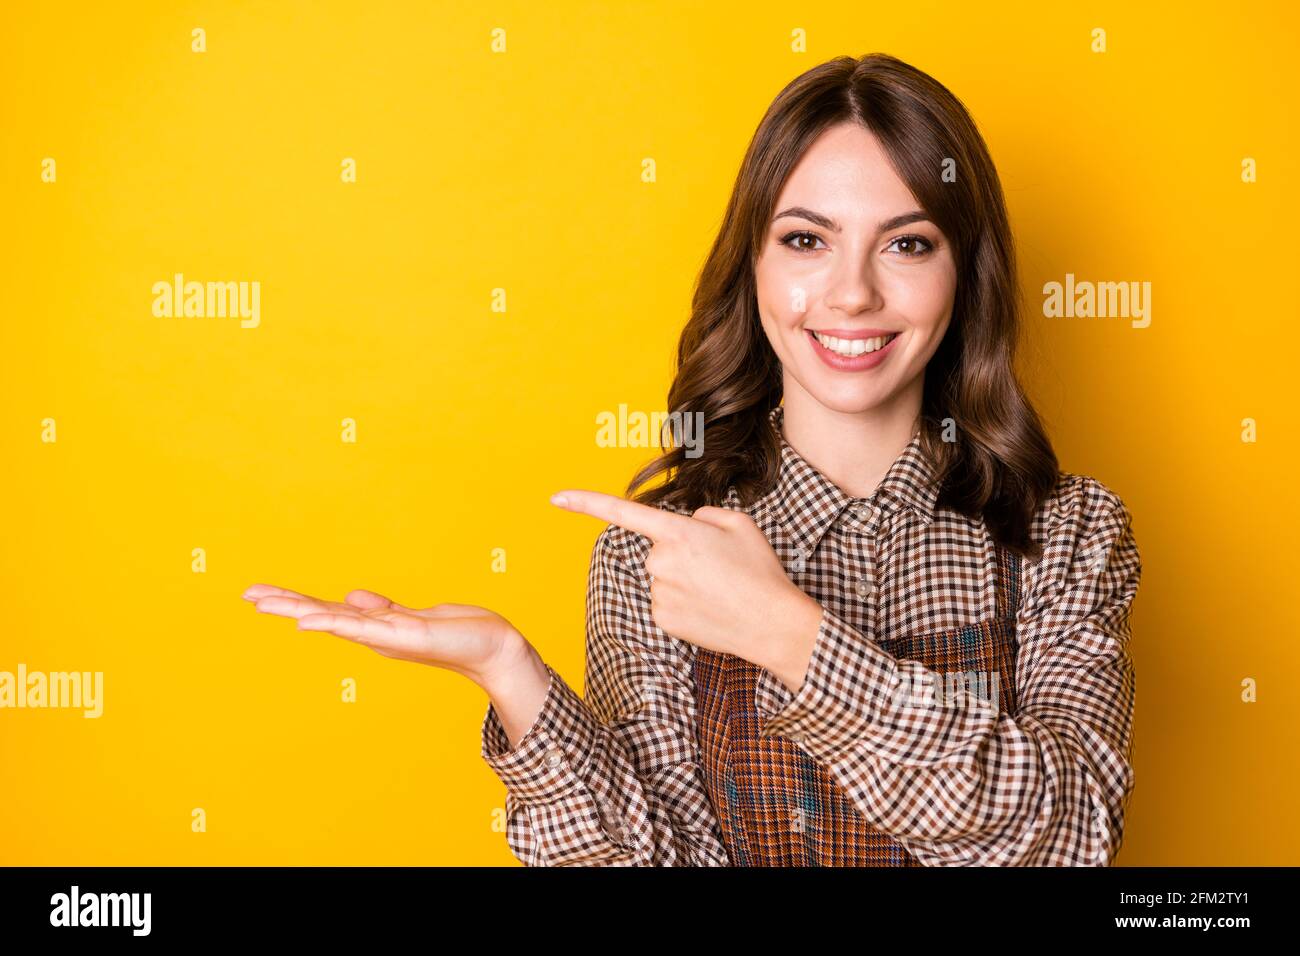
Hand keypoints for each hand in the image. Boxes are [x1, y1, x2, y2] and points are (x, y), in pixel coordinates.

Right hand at [240, 584, 523, 687]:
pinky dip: (334, 623)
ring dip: (299, 611)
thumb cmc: (454, 633)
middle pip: (321, 614)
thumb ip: (380, 608)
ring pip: (334, 620)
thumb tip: (350, 597)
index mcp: (374, 625)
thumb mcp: (410, 616)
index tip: (259, 593)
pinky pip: (363, 627)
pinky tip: (309, 622)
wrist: (491, 647)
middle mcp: (375, 633)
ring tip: (265, 605)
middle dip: (285, 604)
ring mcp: (387, 635)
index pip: (326, 609)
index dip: (294, 601)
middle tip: (246, 594)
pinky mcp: (406, 635)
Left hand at [550, 490, 823, 678]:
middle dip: (682, 555)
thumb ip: (704, 516)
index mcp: (677, 532)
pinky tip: (711, 609)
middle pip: (659, 550)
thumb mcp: (740, 524)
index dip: (585, 502)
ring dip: (685, 581)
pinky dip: (685, 604)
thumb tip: (686, 526)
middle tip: (719, 567)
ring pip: (663, 578)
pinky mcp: (662, 620)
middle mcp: (660, 562)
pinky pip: (667, 603)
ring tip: (721, 590)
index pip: (622, 512)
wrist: (773, 625)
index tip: (555, 496)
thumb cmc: (761, 572)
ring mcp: (658, 593)